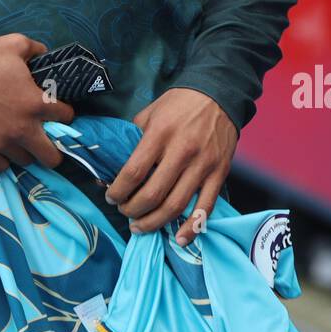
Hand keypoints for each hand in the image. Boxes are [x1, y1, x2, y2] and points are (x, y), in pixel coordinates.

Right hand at [0, 33, 74, 174]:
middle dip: (54, 149)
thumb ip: (36, 50)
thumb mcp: (15, 44)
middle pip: (51, 157)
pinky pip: (0, 166)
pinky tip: (2, 149)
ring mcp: (1, 143)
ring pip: (25, 162)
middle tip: (47, 140)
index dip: (65, 112)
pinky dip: (3, 159)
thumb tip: (44, 55)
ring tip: (21, 141)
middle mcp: (22, 129)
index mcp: (35, 104)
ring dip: (26, 152)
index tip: (59, 111)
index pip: (65, 117)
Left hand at [104, 88, 237, 245]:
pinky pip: (205, 208)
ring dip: (154, 222)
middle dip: (132, 210)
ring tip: (140, 226)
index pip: (133, 173)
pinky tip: (178, 238)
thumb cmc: (178, 104)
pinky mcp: (219, 173)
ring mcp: (203, 165)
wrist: (219, 93)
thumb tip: (111, 168)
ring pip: (176, 205)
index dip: (118, 191)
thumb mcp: (149, 114)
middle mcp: (181, 151)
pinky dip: (191, 228)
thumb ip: (131, 139)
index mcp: (160, 134)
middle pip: (152, 194)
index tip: (111, 197)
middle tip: (125, 213)